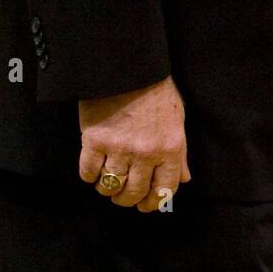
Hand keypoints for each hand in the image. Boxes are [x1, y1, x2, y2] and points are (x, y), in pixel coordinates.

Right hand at [78, 75, 190, 211]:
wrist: (129, 67)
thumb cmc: (156, 91)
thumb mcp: (177, 119)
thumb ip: (179, 153)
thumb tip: (184, 179)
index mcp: (170, 147)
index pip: (164, 190)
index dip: (153, 202)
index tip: (145, 204)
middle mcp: (146, 153)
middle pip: (133, 193)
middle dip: (127, 199)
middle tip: (122, 195)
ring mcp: (119, 148)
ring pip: (109, 187)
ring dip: (107, 188)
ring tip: (107, 180)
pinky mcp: (94, 140)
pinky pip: (88, 173)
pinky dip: (89, 175)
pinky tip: (94, 167)